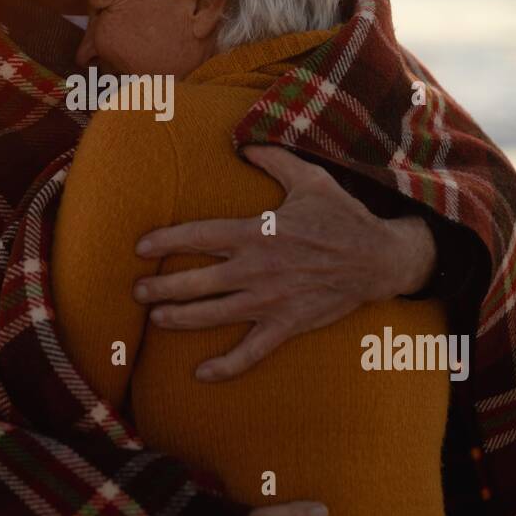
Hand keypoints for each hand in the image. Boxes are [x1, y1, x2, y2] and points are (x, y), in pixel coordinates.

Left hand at [133, 144, 436, 381]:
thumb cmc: (342, 216)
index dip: (166, 241)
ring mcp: (270, 301)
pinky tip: (201, 374)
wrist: (379, 259)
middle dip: (161, 287)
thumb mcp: (309, 179)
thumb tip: (243, 142)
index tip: (140, 246)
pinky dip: (226, 366)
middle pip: (197, 281)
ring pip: (214, 315)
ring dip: (180, 319)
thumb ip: (274, 159)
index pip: (199, 236)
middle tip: (136, 291)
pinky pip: (251, 352)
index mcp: (257, 233)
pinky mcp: (286, 324)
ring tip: (156, 319)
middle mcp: (257, 269)